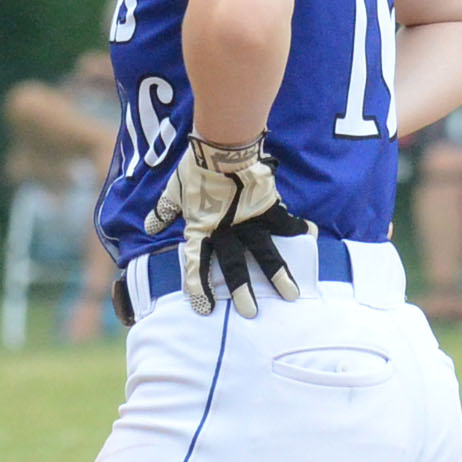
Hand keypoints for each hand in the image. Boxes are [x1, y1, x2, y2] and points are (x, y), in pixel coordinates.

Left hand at [144, 135, 309, 315]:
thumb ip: (163, 211)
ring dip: (278, 274)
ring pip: (265, 252)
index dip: (198, 287)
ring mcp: (249, 220)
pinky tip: (312, 238)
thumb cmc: (194, 168)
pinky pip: (285, 222)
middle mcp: (227, 231)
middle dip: (242, 291)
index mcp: (202, 229)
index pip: (197, 264)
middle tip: (251, 313)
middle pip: (234, 266)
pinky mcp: (267, 206)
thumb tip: (149, 226)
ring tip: (292, 294)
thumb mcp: (173, 190)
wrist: (220, 147)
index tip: (203, 309)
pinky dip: (299, 229)